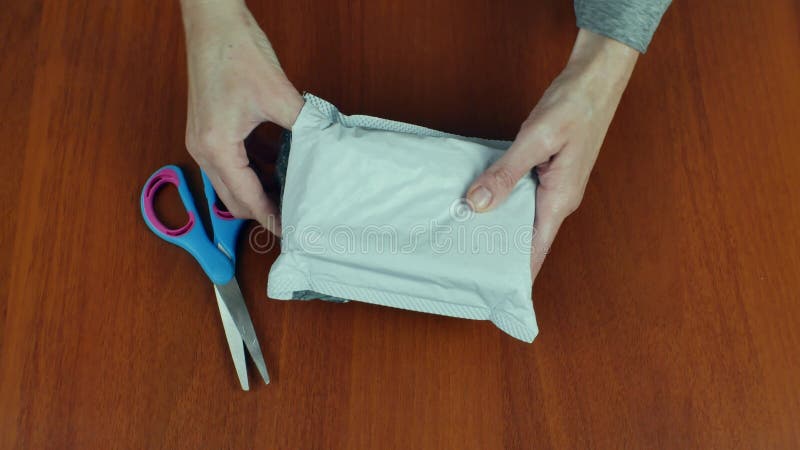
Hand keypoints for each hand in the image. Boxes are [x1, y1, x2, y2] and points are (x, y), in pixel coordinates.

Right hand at [181, 0, 302, 234]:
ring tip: (290, 193)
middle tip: (294, 215)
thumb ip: (304, 127)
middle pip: (234, 199)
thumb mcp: (279, 95)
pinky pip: (229, 162)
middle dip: (263, 211)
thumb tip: (324, 147)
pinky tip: (278, 165)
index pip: (248, 198)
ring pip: (231, 182)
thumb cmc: (235, 52)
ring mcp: (201, 139)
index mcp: (217, 147)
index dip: (272, 217)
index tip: (291, 230)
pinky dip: (251, 169)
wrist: (212, 21)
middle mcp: (202, 149)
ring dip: (258, 190)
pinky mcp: (207, 128)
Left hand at [467, 29, 637, 279]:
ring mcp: (556, 185)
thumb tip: (479, 204)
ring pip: (525, 216)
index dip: (518, 273)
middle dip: (503, 253)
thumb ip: (506, 173)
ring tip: (469, 238)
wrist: (596, 79)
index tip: (499, 293)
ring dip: (502, 227)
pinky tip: (484, 200)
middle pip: (529, 237)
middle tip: (469, 265)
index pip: (537, 249)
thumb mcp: (536, 139)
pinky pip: (525, 196)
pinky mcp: (549, 171)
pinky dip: (505, 202)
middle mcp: (560, 199)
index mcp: (561, 199)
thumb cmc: (574, 107)